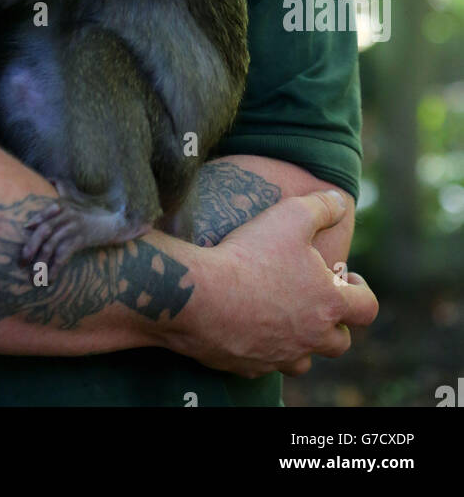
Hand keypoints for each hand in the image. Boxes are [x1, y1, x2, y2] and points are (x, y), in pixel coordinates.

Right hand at [160, 189, 377, 378]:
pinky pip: (266, 363)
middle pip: (339, 343)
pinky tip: (248, 325)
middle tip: (314, 297)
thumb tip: (339, 202)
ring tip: (284, 316)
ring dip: (301, 342)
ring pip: (304, 360)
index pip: (367, 308)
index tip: (346, 278)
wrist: (202, 296)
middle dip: (334, 322)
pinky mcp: (252, 366)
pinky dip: (263, 348)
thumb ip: (321, 206)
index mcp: (328, 304)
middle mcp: (311, 337)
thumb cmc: (251, 255)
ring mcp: (282, 356)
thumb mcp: (290, 216)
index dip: (362, 291)